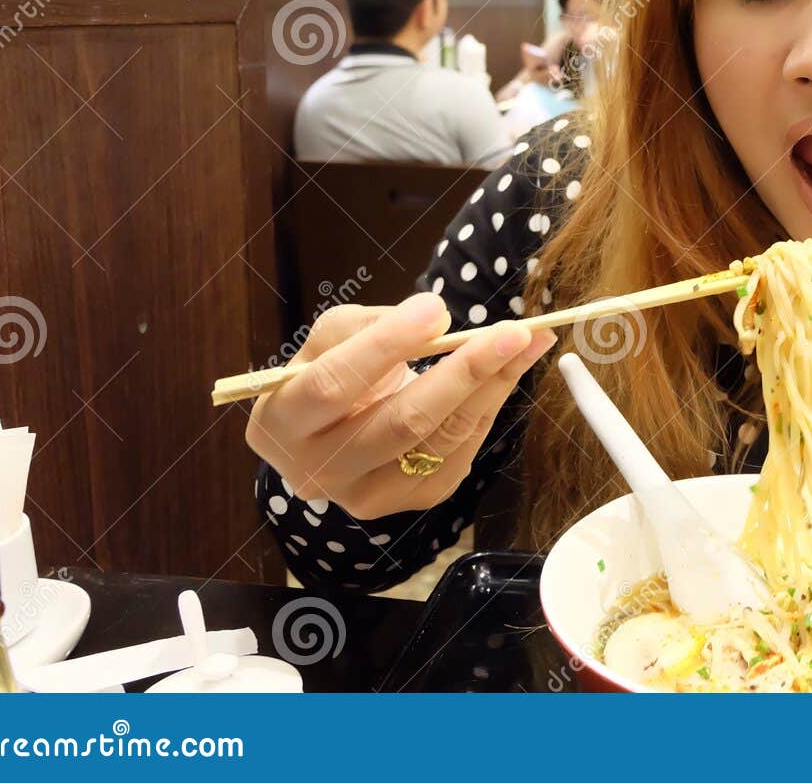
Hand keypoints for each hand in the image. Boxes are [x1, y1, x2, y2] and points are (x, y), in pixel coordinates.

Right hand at [245, 293, 556, 518]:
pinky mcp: (411, 502)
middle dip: (464, 372)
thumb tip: (436, 320)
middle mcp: (319, 472)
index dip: (386, 346)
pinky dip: (489, 408)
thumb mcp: (331, 338)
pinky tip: (508, 372)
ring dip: (494, 387)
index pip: (334, 385)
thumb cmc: (328, 372)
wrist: (331, 433)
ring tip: (529, 343)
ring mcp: (367, 496)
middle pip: (401, 423)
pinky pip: (459, 454)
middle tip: (512, 332)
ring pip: (441, 441)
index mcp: (282, 423)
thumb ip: (372, 325)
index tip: (436, 309)